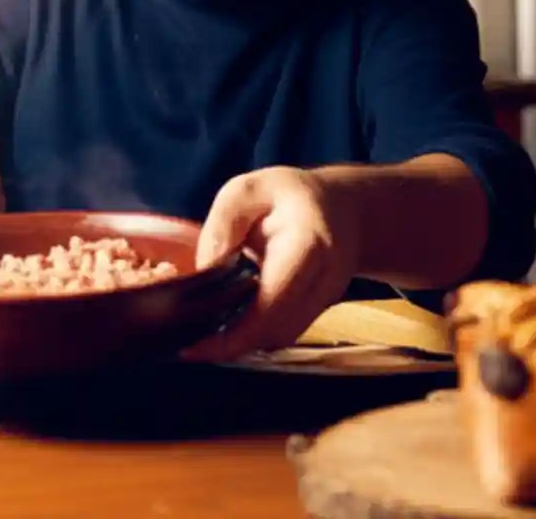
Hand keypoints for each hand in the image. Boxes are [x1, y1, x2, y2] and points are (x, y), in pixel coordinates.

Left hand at [183, 166, 359, 361]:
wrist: (344, 211)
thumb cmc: (291, 198)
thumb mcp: (248, 190)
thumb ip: (223, 224)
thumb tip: (204, 268)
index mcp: (307, 244)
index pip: (273, 301)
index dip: (236, 332)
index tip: (197, 344)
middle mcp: (324, 280)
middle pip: (276, 330)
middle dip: (231, 344)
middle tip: (190, 345)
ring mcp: (325, 301)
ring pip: (279, 338)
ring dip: (241, 343)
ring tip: (203, 336)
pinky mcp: (316, 312)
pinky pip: (282, 333)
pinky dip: (254, 335)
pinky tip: (226, 326)